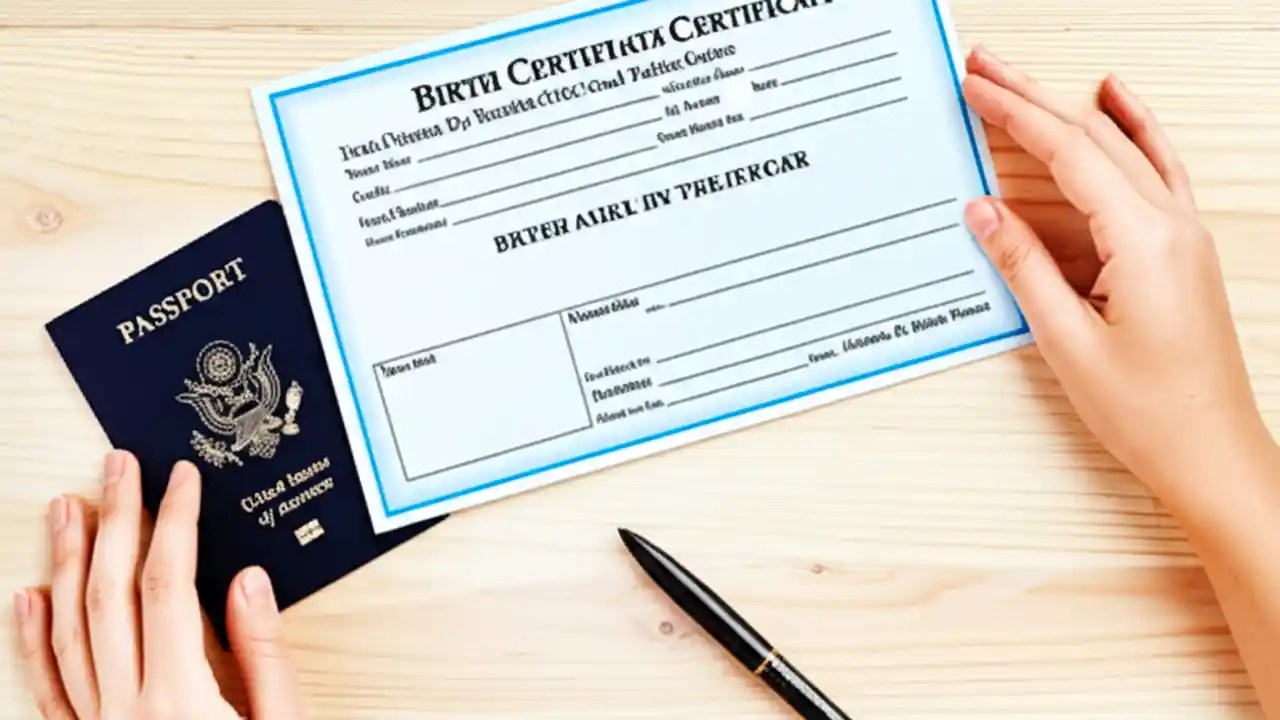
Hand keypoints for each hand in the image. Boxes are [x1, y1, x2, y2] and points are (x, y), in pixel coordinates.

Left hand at [13, 452, 306, 718]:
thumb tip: (250, 582)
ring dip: (67, 562)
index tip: (181, 482)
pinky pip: (48, 685)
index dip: (175, 523)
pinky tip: (31, 597)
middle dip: (116, 522)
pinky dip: (33, 638)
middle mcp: (127, 711)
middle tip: (117, 470)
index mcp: (181, 700)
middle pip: (110, 596)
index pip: (168, 586)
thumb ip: (264, 655)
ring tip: (69, 511)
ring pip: (69, 631)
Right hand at [960, 48, 1274, 510]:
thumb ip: (1024, 265)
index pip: (1069, 154)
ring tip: (1025, 79)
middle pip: (1093, 137)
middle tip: (983, 67)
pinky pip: (1157, 167)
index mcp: (1143, 241)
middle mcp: (1172, 224)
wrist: (1210, 453)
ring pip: (1121, 145)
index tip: (976, 89)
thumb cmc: (1149, 412)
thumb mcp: (1067, 341)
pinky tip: (1115, 101)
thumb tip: (983, 210)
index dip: (1016, 116)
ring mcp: (1184, 232)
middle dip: (1032, 97)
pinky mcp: (1182, 248)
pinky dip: (1133, 128)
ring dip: (1068, 107)